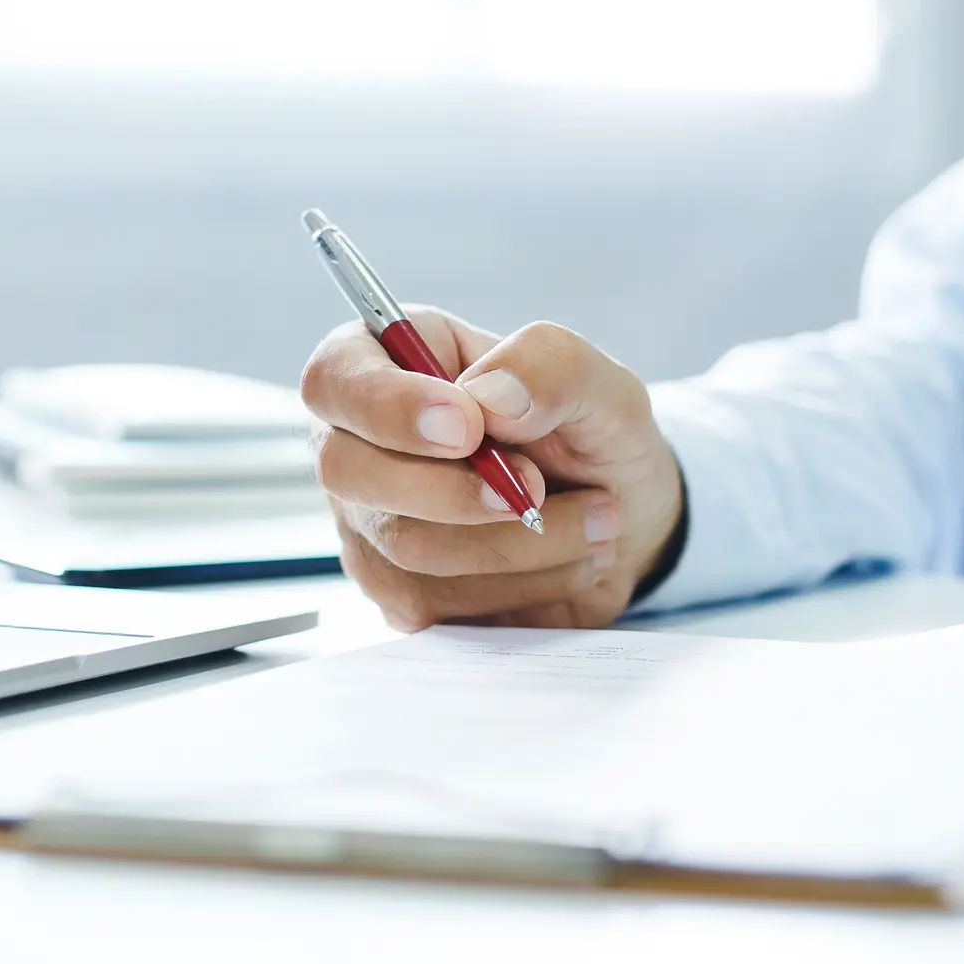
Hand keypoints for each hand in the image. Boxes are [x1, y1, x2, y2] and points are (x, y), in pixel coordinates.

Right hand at [300, 308, 683, 630]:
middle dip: (455, 490)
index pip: (336, 379)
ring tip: (594, 518)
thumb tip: (490, 398)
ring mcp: (369, 522)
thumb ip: (549, 366)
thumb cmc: (595, 435)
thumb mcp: (598, 381)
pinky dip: (519, 586)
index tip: (469, 428)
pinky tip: (566, 559)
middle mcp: (360, 442)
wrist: (627, 520)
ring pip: (404, 546)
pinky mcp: (396, 590)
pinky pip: (436, 602)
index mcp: (388, 360)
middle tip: (538, 488)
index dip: (390, 408)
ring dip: (516, 541)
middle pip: (350, 472)